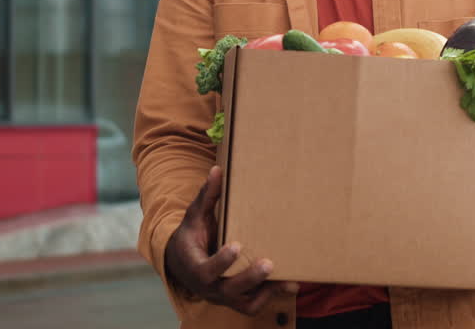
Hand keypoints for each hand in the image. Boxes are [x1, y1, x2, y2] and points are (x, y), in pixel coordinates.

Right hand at [164, 166, 298, 314]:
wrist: (184, 264)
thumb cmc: (192, 236)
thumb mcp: (195, 216)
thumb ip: (206, 196)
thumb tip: (216, 170)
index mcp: (195, 266)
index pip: (206, 270)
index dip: (221, 261)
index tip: (236, 245)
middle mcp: (209, 287)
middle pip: (228, 290)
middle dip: (249, 278)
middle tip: (268, 263)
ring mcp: (223, 296)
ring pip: (244, 303)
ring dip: (265, 292)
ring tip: (286, 279)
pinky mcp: (235, 300)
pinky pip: (253, 305)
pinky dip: (271, 297)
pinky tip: (290, 284)